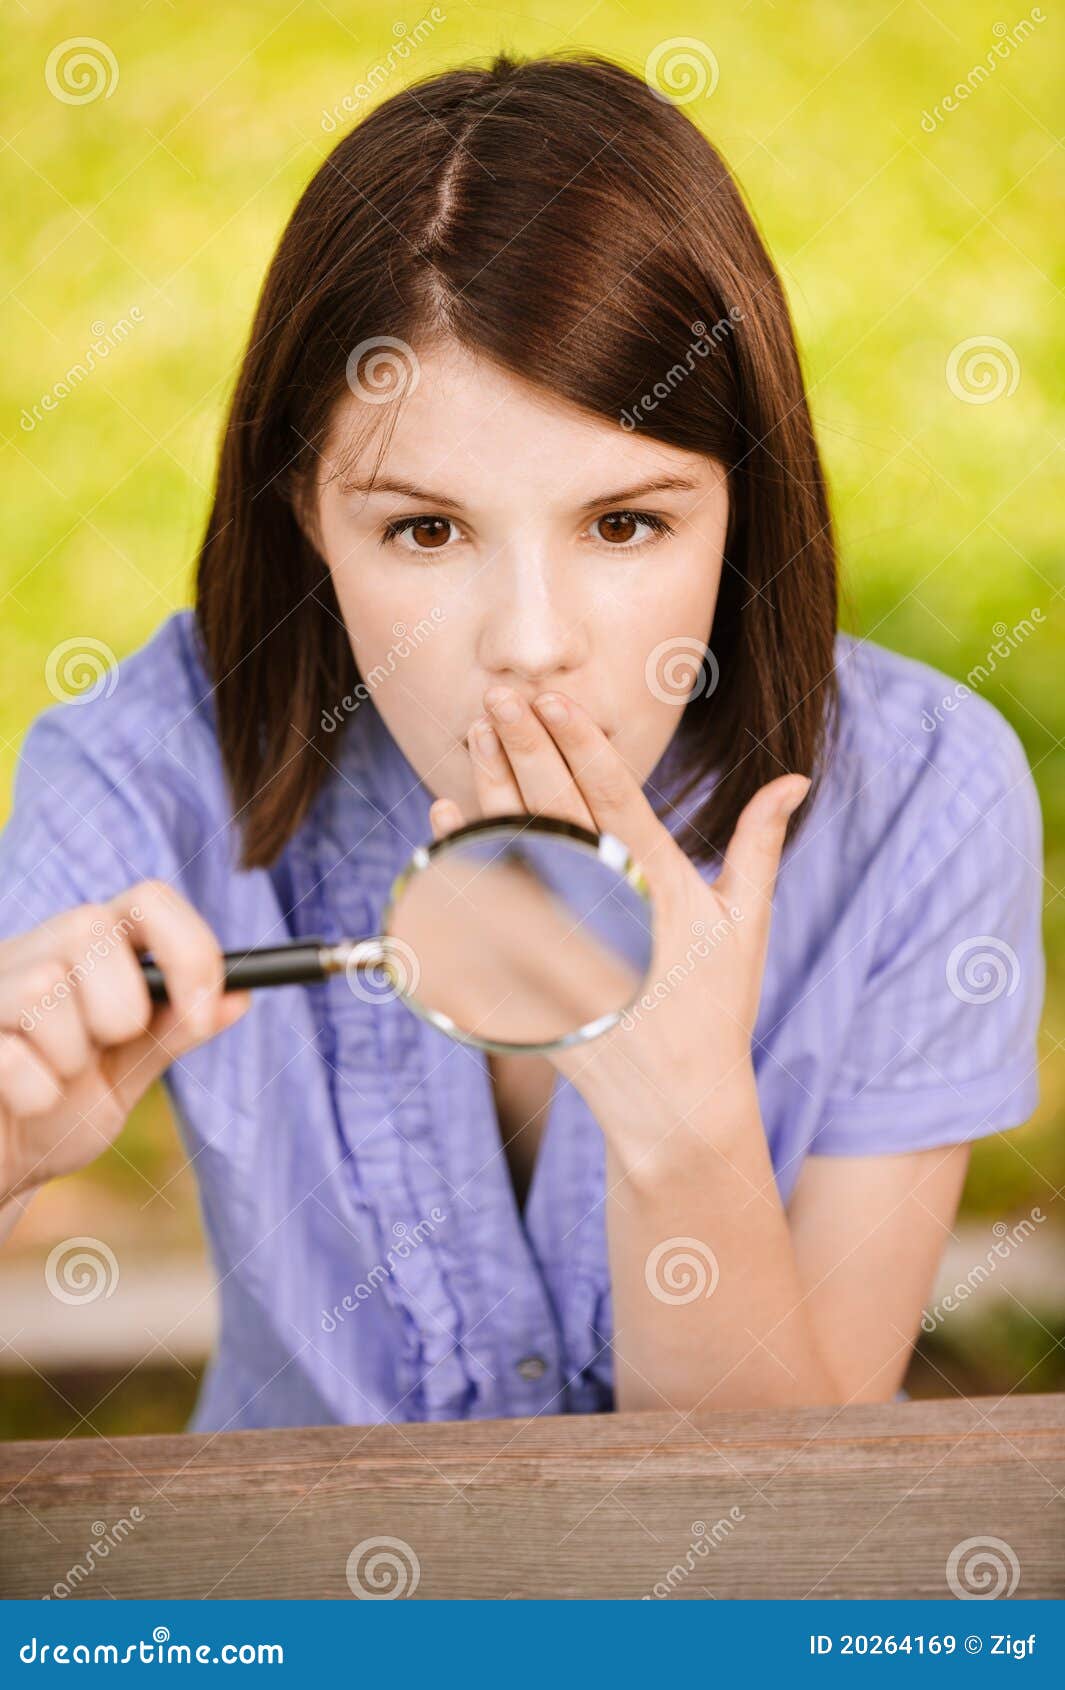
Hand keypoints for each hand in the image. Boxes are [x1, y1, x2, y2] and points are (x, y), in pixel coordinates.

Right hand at [0, 881, 249, 1203]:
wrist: (1, 1166)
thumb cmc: (56, 1113)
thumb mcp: (125, 1074)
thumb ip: (172, 1033)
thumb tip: (239, 997)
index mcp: (86, 950)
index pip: (149, 900)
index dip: (188, 947)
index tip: (204, 1008)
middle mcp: (32, 953)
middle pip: (89, 928)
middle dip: (119, 1007)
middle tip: (105, 1050)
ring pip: (44, 988)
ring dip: (69, 1059)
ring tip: (55, 1081)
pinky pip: (13, 1058)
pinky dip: (36, 1096)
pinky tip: (23, 1102)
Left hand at [429, 685, 808, 1162]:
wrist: (672, 1100)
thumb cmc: (712, 1006)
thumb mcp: (744, 921)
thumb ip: (761, 843)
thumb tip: (793, 781)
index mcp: (657, 884)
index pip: (612, 796)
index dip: (579, 741)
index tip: (553, 697)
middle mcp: (604, 905)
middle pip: (554, 808)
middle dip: (526, 744)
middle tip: (502, 692)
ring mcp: (560, 939)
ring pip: (514, 847)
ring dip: (491, 783)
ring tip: (477, 729)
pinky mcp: (527, 971)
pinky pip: (484, 904)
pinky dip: (463, 856)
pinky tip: (445, 812)